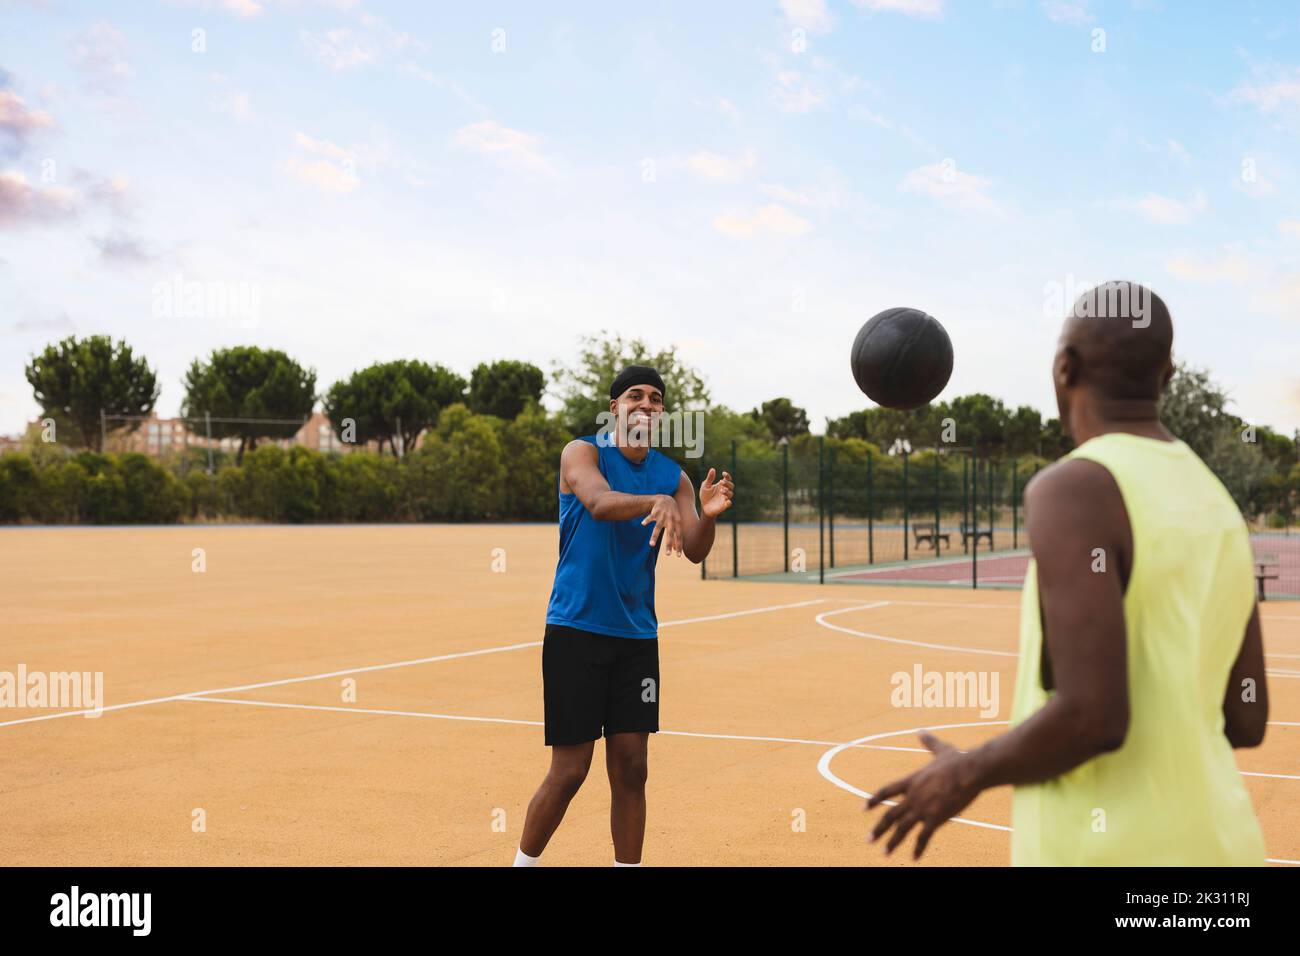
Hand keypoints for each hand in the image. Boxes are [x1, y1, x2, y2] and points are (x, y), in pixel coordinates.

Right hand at [641, 494, 682, 554]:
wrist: (666, 499)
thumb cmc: (672, 515)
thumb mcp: (677, 523)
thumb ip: (676, 536)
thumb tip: (676, 549)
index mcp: (677, 523)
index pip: (679, 536)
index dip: (679, 545)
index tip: (678, 556)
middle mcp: (671, 520)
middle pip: (670, 534)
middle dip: (669, 544)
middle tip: (668, 554)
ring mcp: (662, 516)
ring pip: (658, 528)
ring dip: (654, 536)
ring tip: (651, 545)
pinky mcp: (655, 513)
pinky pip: (650, 517)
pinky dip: (647, 520)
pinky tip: (643, 524)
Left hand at [699, 468, 733, 518]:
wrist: (703, 507)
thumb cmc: (705, 495)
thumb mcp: (705, 485)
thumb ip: (710, 478)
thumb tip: (713, 469)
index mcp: (721, 485)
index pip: (727, 479)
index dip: (727, 475)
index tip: (723, 473)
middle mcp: (724, 491)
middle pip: (731, 485)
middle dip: (728, 483)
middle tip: (722, 483)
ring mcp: (725, 498)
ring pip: (731, 494)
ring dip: (727, 491)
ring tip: (722, 491)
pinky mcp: (724, 505)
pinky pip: (729, 503)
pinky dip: (729, 502)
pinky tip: (726, 500)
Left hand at [864, 732, 980, 859]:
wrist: (970, 771)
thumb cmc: (958, 760)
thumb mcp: (940, 749)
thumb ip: (929, 742)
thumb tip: (921, 731)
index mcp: (912, 781)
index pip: (886, 791)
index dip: (874, 800)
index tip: (863, 808)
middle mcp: (913, 796)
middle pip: (890, 814)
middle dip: (879, 829)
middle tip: (869, 840)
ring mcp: (922, 808)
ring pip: (902, 828)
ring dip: (893, 842)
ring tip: (884, 853)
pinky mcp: (935, 818)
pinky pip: (923, 837)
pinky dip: (918, 848)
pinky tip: (914, 858)